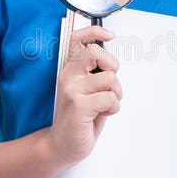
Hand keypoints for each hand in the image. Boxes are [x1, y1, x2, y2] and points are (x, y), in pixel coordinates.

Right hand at [48, 25, 121, 167]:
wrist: (61, 146)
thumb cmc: (78, 119)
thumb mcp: (88, 91)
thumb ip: (97, 74)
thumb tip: (112, 63)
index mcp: (71, 70)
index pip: (78, 40)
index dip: (94, 31)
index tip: (109, 35)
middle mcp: (69, 77)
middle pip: (98, 54)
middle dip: (113, 69)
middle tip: (109, 87)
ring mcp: (73, 90)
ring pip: (110, 79)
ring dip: (116, 95)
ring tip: (105, 106)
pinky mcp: (79, 106)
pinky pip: (110, 99)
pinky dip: (113, 109)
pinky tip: (102, 115)